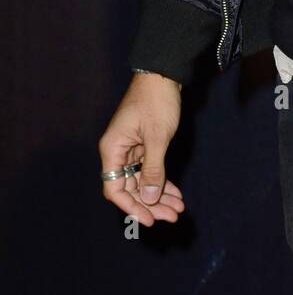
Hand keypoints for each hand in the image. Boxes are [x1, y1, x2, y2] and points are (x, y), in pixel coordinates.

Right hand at [98, 73, 184, 227]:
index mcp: (112, 149)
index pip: (114, 189)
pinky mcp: (143, 145)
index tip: (150, 219)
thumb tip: (149, 199)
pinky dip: (162, 181)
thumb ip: (153, 169)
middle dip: (151, 203)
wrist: (163, 75)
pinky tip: (175, 193)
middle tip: (172, 216)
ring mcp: (131, 149)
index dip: (131, 207)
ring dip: (159, 195)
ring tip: (178, 208)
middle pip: (130, 188)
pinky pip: (150, 170)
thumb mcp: (157, 137)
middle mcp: (118, 152)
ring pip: (142, 181)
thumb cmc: (156, 102)